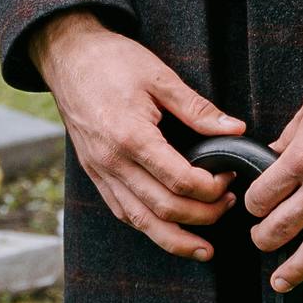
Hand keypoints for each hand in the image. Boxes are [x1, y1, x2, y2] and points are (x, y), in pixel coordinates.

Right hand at [37, 11, 243, 262]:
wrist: (67, 56)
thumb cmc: (112, 61)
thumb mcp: (160, 77)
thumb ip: (198, 109)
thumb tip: (235, 130)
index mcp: (130, 136)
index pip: (179, 180)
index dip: (211, 187)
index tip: (230, 176)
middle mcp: (112, 161)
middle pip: (163, 209)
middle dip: (202, 216)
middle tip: (227, 205)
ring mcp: (100, 172)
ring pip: (139, 222)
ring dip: (174, 239)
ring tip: (203, 247)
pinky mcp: (94, 174)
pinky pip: (122, 211)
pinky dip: (148, 227)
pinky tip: (168, 230)